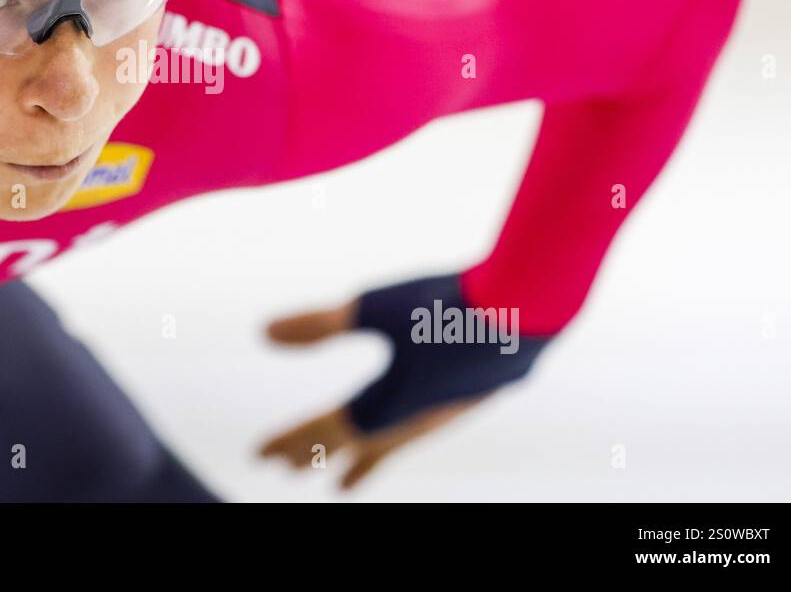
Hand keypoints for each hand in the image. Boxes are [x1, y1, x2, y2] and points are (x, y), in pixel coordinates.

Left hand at [258, 303, 488, 488]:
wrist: (531, 309)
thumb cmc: (448, 304)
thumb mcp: (374, 306)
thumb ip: (319, 324)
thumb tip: (261, 334)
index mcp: (385, 405)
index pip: (324, 429)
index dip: (289, 440)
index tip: (259, 455)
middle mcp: (412, 419)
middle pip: (353, 444)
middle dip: (317, 454)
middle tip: (287, 471)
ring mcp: (441, 413)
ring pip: (390, 446)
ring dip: (360, 462)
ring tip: (342, 486)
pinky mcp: (465, 398)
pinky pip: (416, 434)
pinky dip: (395, 444)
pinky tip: (400, 434)